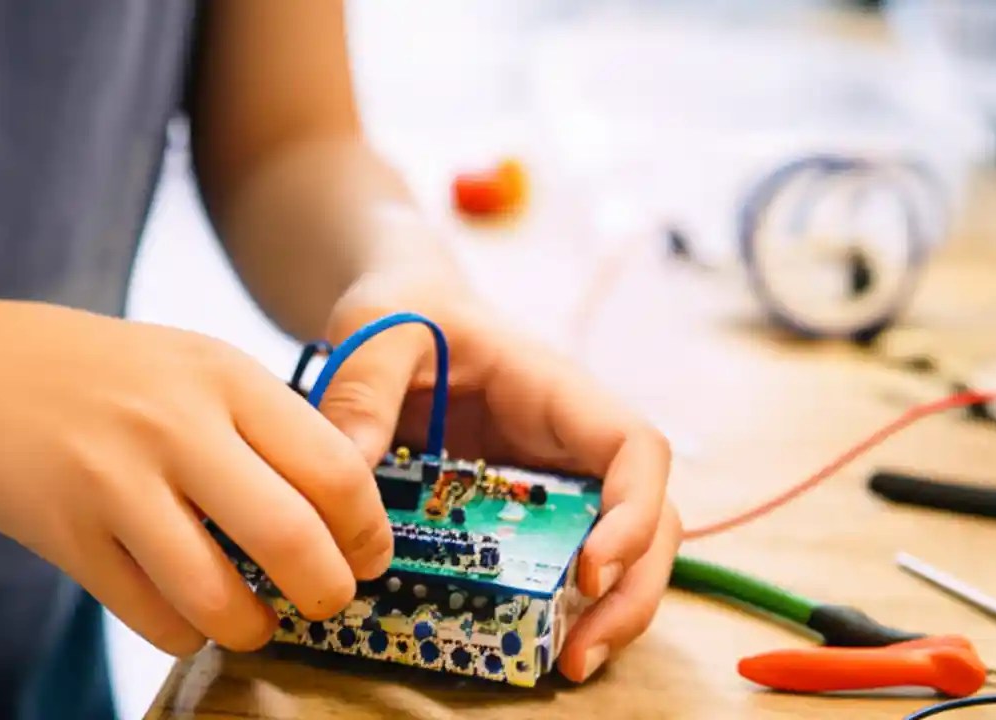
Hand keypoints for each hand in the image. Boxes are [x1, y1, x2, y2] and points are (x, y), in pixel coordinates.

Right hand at [0, 290, 391, 656]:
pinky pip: (150, 617)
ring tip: (258, 622)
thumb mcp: (193, 362)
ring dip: (254, 628)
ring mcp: (115, 483)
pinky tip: (189, 616)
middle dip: (329, 591)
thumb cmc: (100, 373)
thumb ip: (267, 421)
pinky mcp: (67, 536)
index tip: (369, 554)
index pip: (334, 468)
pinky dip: (185, 633)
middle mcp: (175, 426)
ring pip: (218, 596)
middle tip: (329, 601)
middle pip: (292, 537)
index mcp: (223, 376)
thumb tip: (343, 505)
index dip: (367, 528)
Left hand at [317, 271, 679, 682]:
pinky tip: (517, 643)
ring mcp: (549, 483)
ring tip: (563, 666)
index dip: (634, 512)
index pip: (634, 448)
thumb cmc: (404, 310)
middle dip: (631, 591)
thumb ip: (362, 387)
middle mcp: (569, 444)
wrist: (398, 318)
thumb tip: (347, 470)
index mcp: (556, 392)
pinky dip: (549, 608)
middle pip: (648, 519)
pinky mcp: (516, 514)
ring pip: (615, 553)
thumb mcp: (377, 328)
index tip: (589, 568)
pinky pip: (551, 564)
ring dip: (604, 613)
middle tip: (578, 655)